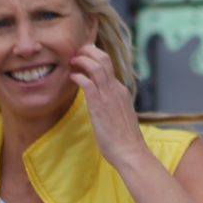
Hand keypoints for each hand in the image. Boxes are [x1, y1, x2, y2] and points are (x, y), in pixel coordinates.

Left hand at [69, 45, 148, 170]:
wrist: (130, 151)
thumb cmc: (124, 140)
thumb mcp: (119, 116)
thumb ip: (111, 106)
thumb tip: (101, 106)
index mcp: (121, 91)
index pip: (108, 66)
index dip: (94, 58)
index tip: (84, 57)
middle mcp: (116, 89)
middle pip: (104, 59)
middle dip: (88, 51)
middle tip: (76, 52)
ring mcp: (109, 96)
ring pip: (97, 66)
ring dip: (82, 60)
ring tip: (72, 60)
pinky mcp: (100, 105)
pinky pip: (88, 83)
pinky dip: (78, 76)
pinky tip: (72, 77)